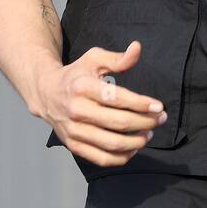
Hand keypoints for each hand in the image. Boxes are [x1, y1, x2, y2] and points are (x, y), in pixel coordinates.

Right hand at [33, 40, 168, 167]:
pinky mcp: (74, 145)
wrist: (46, 93)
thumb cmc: (76, 75)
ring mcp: (74, 131)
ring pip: (113, 144)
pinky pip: (102, 159)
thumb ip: (117, 58)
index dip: (141, 104)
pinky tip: (134, 148)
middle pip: (119, 122)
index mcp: (82, 87)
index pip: (117, 98)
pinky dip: (122, 157)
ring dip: (137, 141)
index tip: (159, 106)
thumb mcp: (94, 59)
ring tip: (149, 134)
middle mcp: (76, 110)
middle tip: (160, 119)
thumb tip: (137, 48)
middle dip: (146, 122)